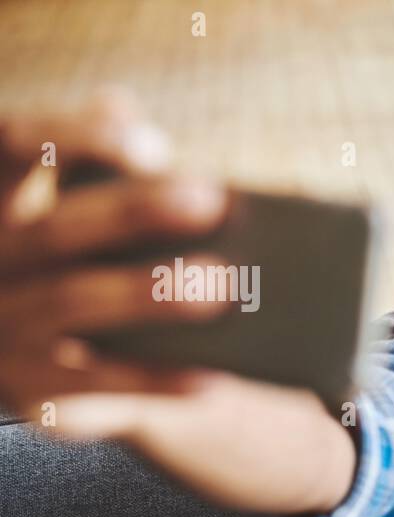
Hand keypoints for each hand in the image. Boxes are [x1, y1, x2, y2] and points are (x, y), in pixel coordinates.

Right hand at [0, 88, 356, 514]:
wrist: (39, 362)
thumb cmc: (75, 262)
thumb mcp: (73, 210)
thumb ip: (90, 159)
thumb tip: (117, 103)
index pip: (14, 145)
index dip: (76, 138)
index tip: (152, 144)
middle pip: (56, 229)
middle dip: (133, 212)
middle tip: (211, 199)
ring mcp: (3, 325)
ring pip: (73, 301)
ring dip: (150, 292)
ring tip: (222, 283)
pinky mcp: (28, 388)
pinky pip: (94, 384)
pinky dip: (155, 381)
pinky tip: (212, 377)